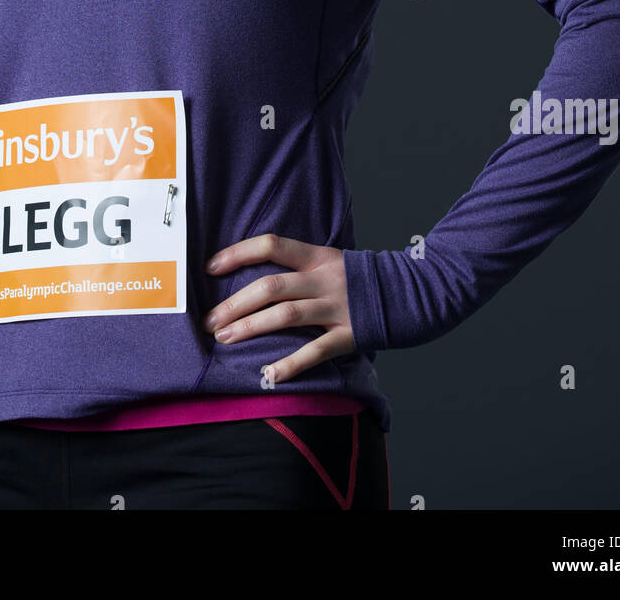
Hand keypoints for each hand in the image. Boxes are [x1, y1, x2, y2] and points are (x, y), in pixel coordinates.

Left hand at [203, 235, 354, 384]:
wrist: (410, 292)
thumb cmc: (360, 279)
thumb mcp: (331, 261)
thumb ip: (300, 266)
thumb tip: (254, 277)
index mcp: (317, 256)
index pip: (272, 245)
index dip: (239, 253)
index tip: (211, 267)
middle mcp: (324, 279)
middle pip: (272, 286)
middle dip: (235, 304)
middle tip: (210, 321)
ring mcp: (336, 307)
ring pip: (286, 315)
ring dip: (251, 327)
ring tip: (225, 338)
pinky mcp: (348, 334)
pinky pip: (316, 350)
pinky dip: (291, 364)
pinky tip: (269, 375)